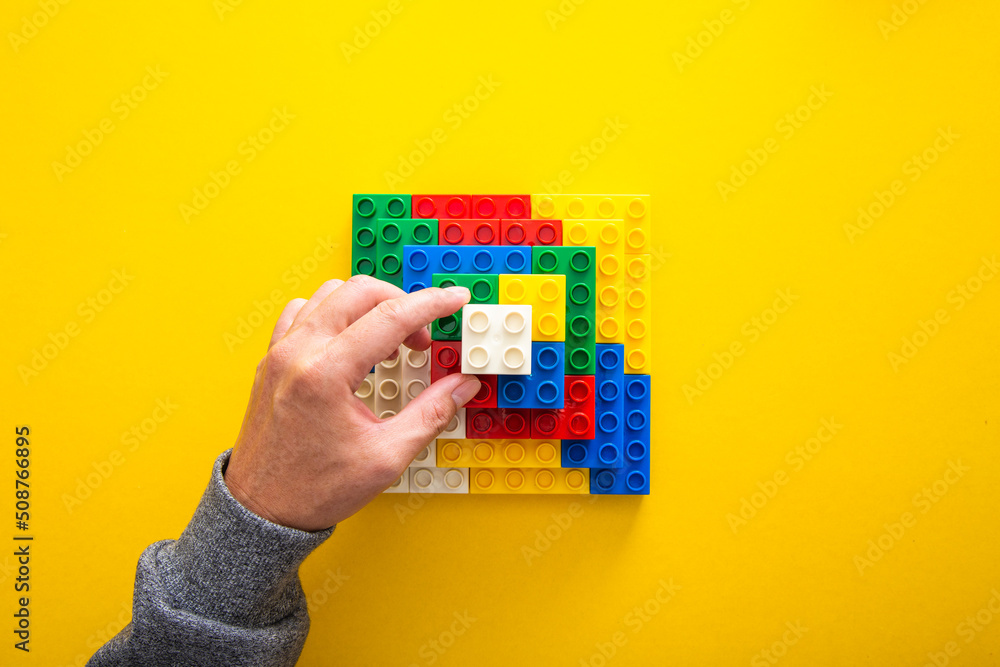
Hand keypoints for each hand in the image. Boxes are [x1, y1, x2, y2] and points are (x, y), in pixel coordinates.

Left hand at [224, 275, 481, 530]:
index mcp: (325, 374)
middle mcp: (298, 353)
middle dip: (402, 304)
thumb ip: (430, 414)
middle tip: (422, 339)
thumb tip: (462, 386)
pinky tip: (350, 340)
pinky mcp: (272, 358)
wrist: (262, 510)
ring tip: (389, 341)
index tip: (455, 299)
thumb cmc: (313, 490)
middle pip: (360, 292)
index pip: (390, 317)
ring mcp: (280, 352)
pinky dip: (334, 313)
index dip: (432, 304)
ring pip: (330, 293)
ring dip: (368, 306)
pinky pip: (303, 311)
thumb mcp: (385, 458)